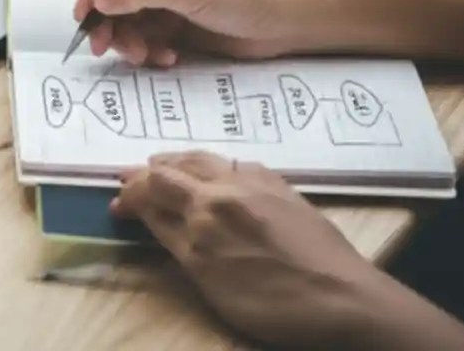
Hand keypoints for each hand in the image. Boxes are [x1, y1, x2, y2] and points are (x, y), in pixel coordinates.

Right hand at [73, 0, 307, 65]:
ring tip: (141, 55)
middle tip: (102, 45)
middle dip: (104, 17)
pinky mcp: (167, 19)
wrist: (286, 22)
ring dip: (123, 39)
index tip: (88, 8)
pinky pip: (136, 34)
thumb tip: (96, 0)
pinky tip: (164, 57)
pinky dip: (143, 48)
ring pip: (116, 15)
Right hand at [112, 152, 390, 348]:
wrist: (346, 300)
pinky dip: (217, 164)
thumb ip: (178, 243)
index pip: (152, 193)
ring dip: (178, 161)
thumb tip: (148, 214)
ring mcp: (255, 185)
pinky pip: (239, 162)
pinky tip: (220, 171)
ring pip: (205, 159)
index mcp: (202, 216)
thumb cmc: (275, 305)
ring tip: (164, 164)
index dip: (130, 196)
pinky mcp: (282, 187)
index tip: (117, 205)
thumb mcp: (211, 283)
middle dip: (146, 172)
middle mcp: (224, 191)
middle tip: (128, 176)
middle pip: (173, 170)